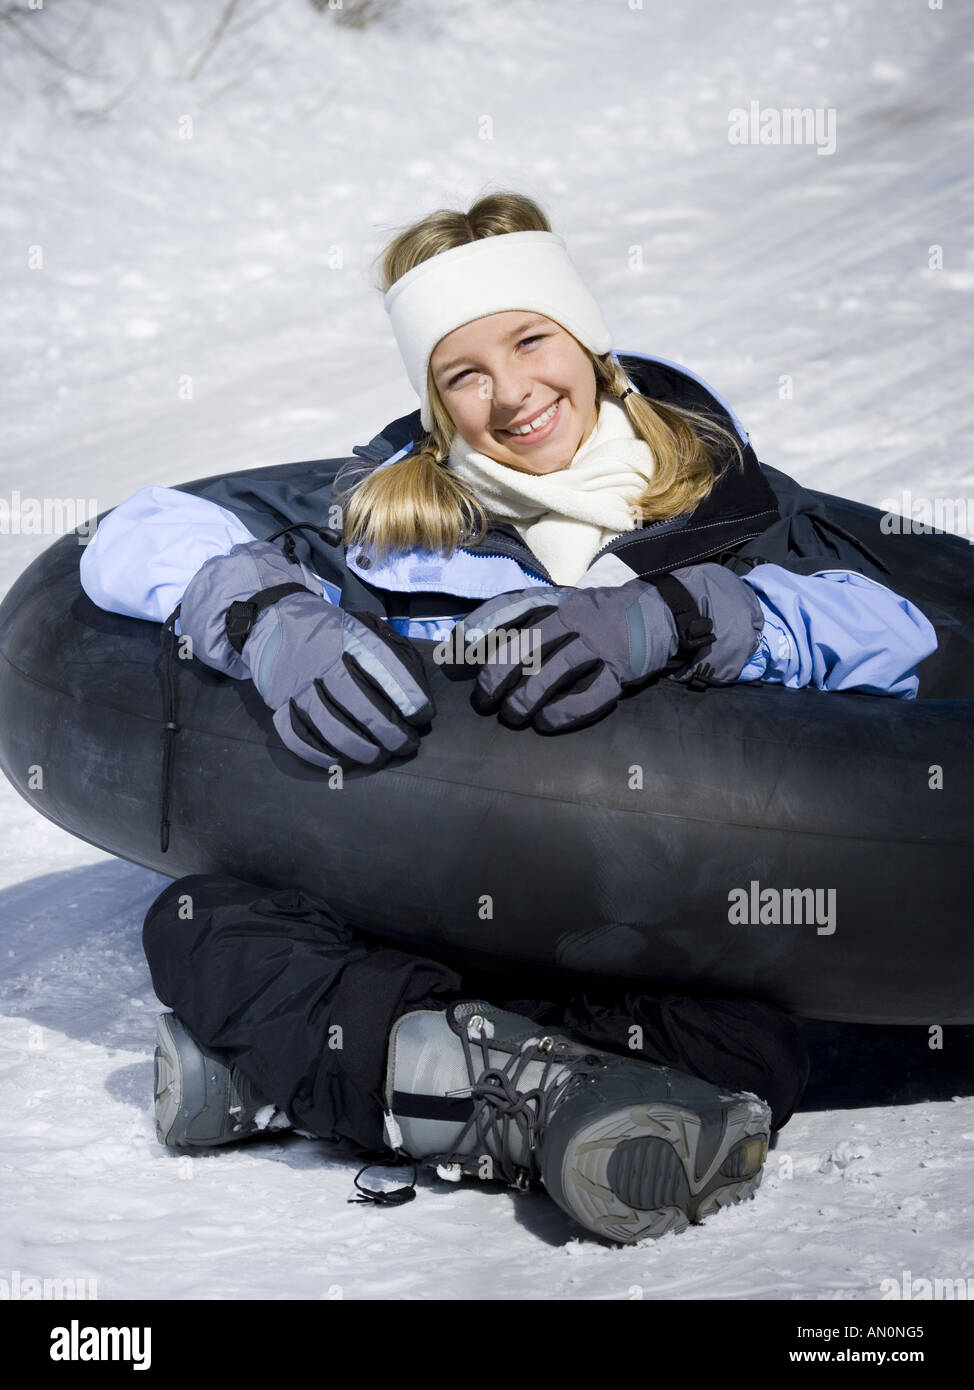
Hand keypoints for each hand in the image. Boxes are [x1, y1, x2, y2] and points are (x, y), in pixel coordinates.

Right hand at [179, 541, 434, 768]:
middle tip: (407, 744)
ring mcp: (296, 684)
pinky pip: (297, 735)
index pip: (383, 667)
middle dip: (390, 731)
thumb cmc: (327, 629)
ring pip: (329, 725)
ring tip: (379, 755)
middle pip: (359, 704)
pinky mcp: (278, 702)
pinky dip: (321, 754)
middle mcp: (320, 661)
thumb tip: (418, 685)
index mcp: (346, 637)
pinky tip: (341, 760)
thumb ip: (388, 648)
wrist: (270, 620)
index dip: (409, 695)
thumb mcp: (360, 623)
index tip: (424, 714)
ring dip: (359, 747)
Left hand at [467, 565, 763, 732]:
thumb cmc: (604, 618)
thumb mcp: (568, 609)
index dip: (480, 630)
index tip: (454, 653)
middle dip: (498, 675)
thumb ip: (531, 622)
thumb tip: (475, 646)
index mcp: (560, 603)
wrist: (664, 613)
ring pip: (556, 671)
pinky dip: (564, 712)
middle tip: (483, 700)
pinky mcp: (622, 671)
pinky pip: (590, 696)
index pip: (510, 611)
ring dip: (527, 698)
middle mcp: (578, 620)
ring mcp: (602, 644)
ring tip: (511, 716)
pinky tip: (546, 724)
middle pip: (528, 645)